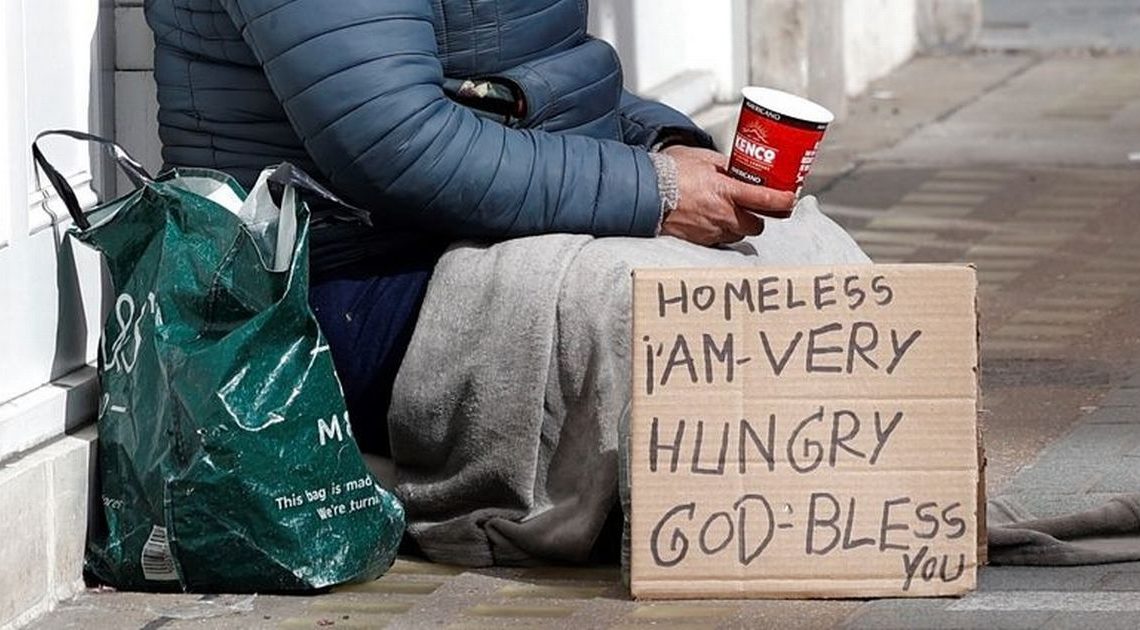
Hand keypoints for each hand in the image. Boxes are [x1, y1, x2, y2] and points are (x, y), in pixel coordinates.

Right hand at [659, 146, 795, 246]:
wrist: (645, 191)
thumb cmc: (671, 172)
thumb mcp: (704, 159)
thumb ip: (727, 167)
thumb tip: (744, 170)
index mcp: (726, 191)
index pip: (766, 200)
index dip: (784, 201)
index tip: (790, 199)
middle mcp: (721, 215)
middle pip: (756, 225)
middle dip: (758, 217)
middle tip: (754, 207)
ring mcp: (710, 231)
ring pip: (738, 234)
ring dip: (738, 225)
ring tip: (727, 212)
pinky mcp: (699, 241)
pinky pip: (719, 240)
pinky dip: (719, 232)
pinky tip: (710, 220)